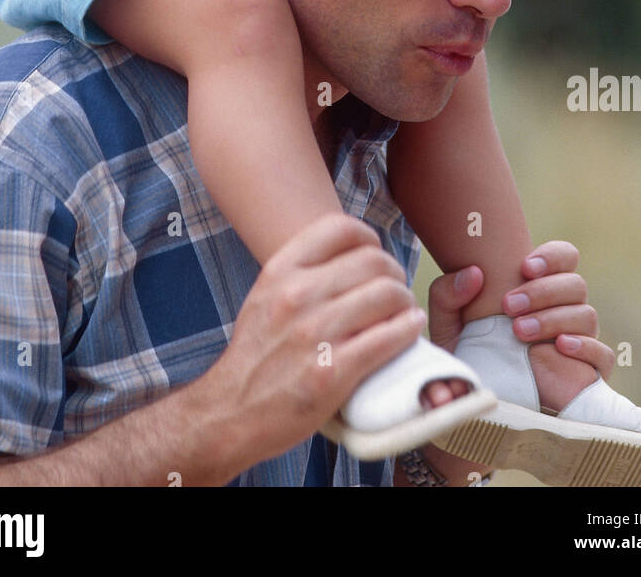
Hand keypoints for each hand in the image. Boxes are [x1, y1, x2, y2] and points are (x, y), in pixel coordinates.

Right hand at [204, 214, 427, 471]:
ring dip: (406, 301)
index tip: (376, 254)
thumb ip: (301, 272)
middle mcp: (296, 295)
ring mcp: (314, 334)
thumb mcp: (266, 296)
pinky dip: (409, 328)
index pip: (341, 228)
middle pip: (374, 261)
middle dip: (394, 274)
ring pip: (388, 295)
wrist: (230, 412)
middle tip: (396, 290)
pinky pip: (389, 337)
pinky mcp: (332, 372)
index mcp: (280, 271)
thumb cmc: (256, 355)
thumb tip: (352, 255)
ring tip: (405, 311)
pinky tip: (411, 328)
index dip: (370, 238)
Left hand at [427, 240, 612, 375]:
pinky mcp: (589, 372)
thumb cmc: (469, 355)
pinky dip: (586, 346)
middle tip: (510, 307)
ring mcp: (580, 339)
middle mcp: (565, 309)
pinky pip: (602, 353)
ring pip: (587, 314)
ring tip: (520, 332)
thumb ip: (448, 294)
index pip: (565, 256)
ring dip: (554, 318)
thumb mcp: (449, 325)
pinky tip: (560, 346)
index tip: (524, 267)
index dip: (552, 256)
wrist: (483, 400)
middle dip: (543, 291)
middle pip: (575, 284)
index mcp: (540, 288)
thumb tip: (472, 273)